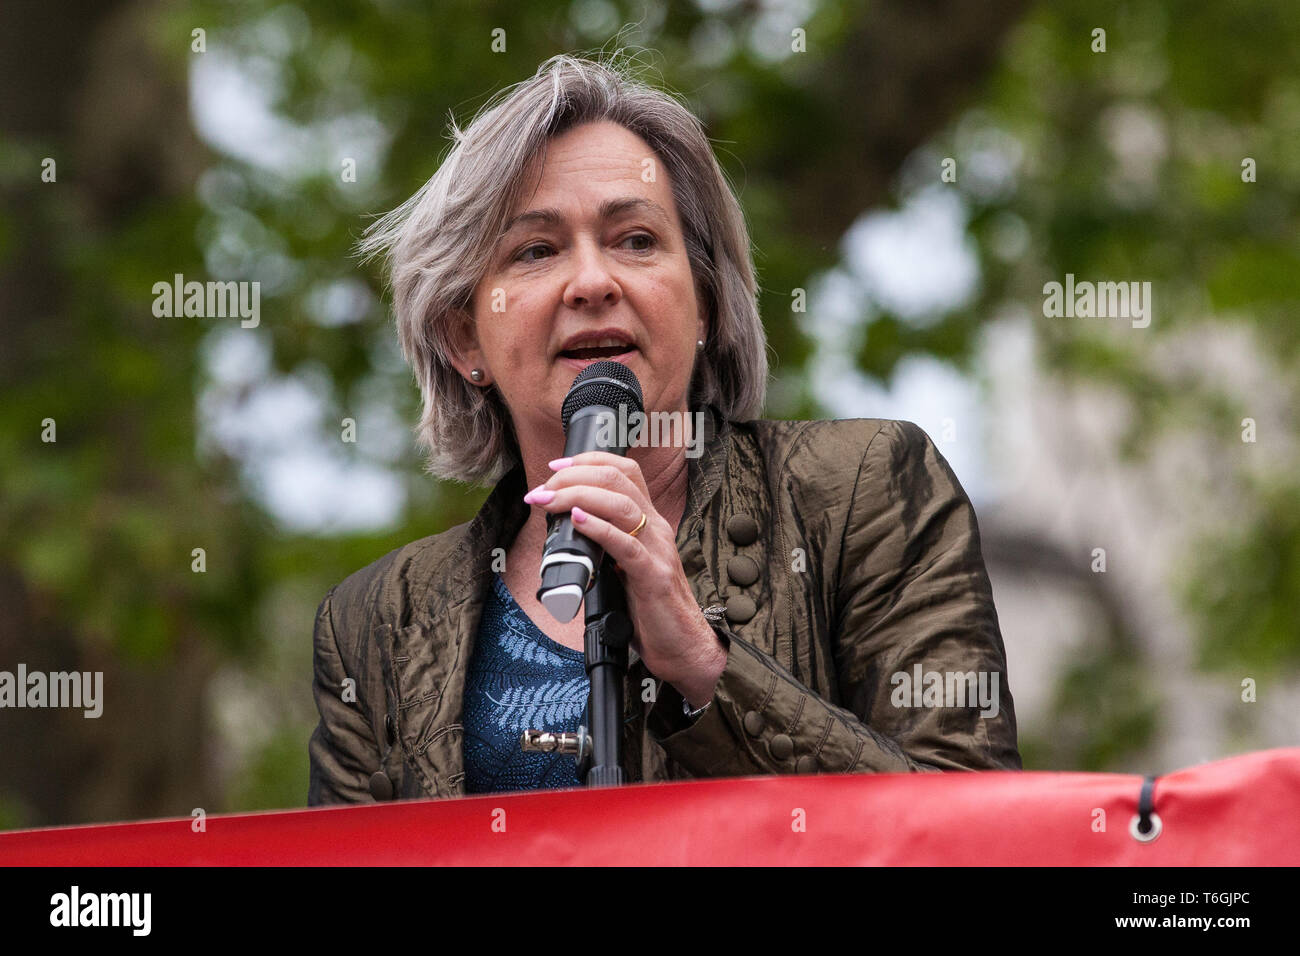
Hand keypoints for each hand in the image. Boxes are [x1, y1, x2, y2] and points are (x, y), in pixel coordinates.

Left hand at [523, 452, 726, 708]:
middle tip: (542, 490)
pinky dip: (599, 528)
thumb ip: (606, 544)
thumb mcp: (626, 566)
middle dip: (573, 476)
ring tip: (549, 502)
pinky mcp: (653, 576)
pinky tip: (578, 521)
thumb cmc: (651, 608)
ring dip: (577, 496)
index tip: (554, 466)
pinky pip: (627, 545)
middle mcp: (656, 528)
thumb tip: (567, 529)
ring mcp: (657, 549)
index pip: (624, 470)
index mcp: (649, 522)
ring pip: (620, 504)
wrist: (683, 645)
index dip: (587, 460)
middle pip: (617, 479)